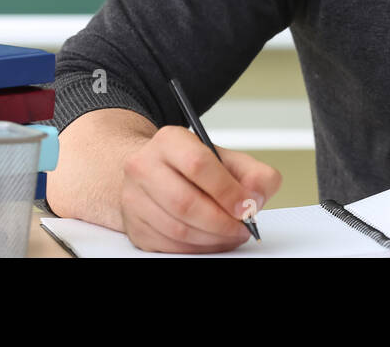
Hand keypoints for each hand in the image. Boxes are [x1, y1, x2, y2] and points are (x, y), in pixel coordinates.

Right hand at [120, 125, 281, 252]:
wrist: (154, 173)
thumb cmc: (192, 167)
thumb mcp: (227, 159)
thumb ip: (253, 174)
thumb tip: (255, 198)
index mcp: (169, 140)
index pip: (198, 164)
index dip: (226, 190)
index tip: (246, 206)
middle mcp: (144, 166)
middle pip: (185, 202)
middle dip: (221, 222)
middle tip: (242, 228)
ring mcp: (134, 197)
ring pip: (176, 229)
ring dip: (211, 239)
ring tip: (231, 235)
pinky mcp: (134, 226)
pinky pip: (169, 245)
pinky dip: (197, 248)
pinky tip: (212, 240)